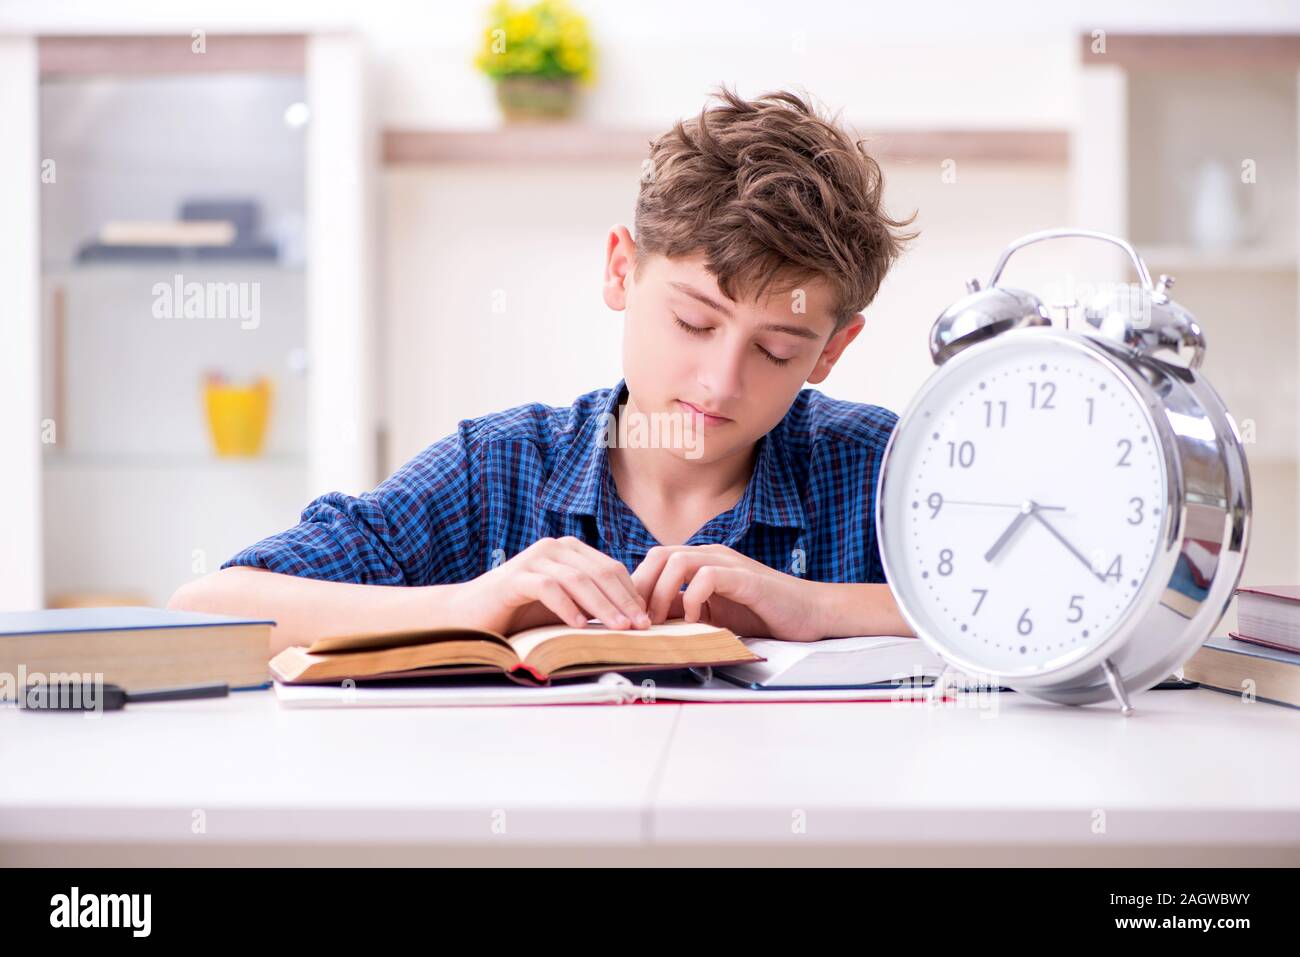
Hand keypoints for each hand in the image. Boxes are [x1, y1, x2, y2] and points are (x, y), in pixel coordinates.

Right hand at [453, 536, 650, 634]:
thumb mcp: (563, 604)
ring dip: (602, 606)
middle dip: (623, 601)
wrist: (471, 615)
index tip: (647, 620)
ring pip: (578, 580)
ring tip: (619, 629)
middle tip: (640, 626)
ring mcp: (533, 559)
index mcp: (569, 550)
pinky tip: (581, 626)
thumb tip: (633, 617)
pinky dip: (567, 607)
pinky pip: (548, 589)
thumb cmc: (521, 612)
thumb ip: (591, 602)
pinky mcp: (515, 578)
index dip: (631, 593)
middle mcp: (553, 547)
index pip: (610, 568)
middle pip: (599, 572)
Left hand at [631, 543, 826, 641]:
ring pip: (676, 560)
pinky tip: (698, 619)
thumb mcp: (714, 614)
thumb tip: (648, 621)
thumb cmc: (764, 613)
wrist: (811, 612)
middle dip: (640, 587)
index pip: (653, 563)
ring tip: (660, 620)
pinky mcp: (744, 578)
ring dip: (660, 592)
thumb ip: (685, 610)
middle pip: (657, 555)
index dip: (635, 588)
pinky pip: (707, 576)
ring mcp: (728, 563)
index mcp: (700, 563)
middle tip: (637, 619)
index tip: (629, 617)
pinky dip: (693, 597)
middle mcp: (711, 556)